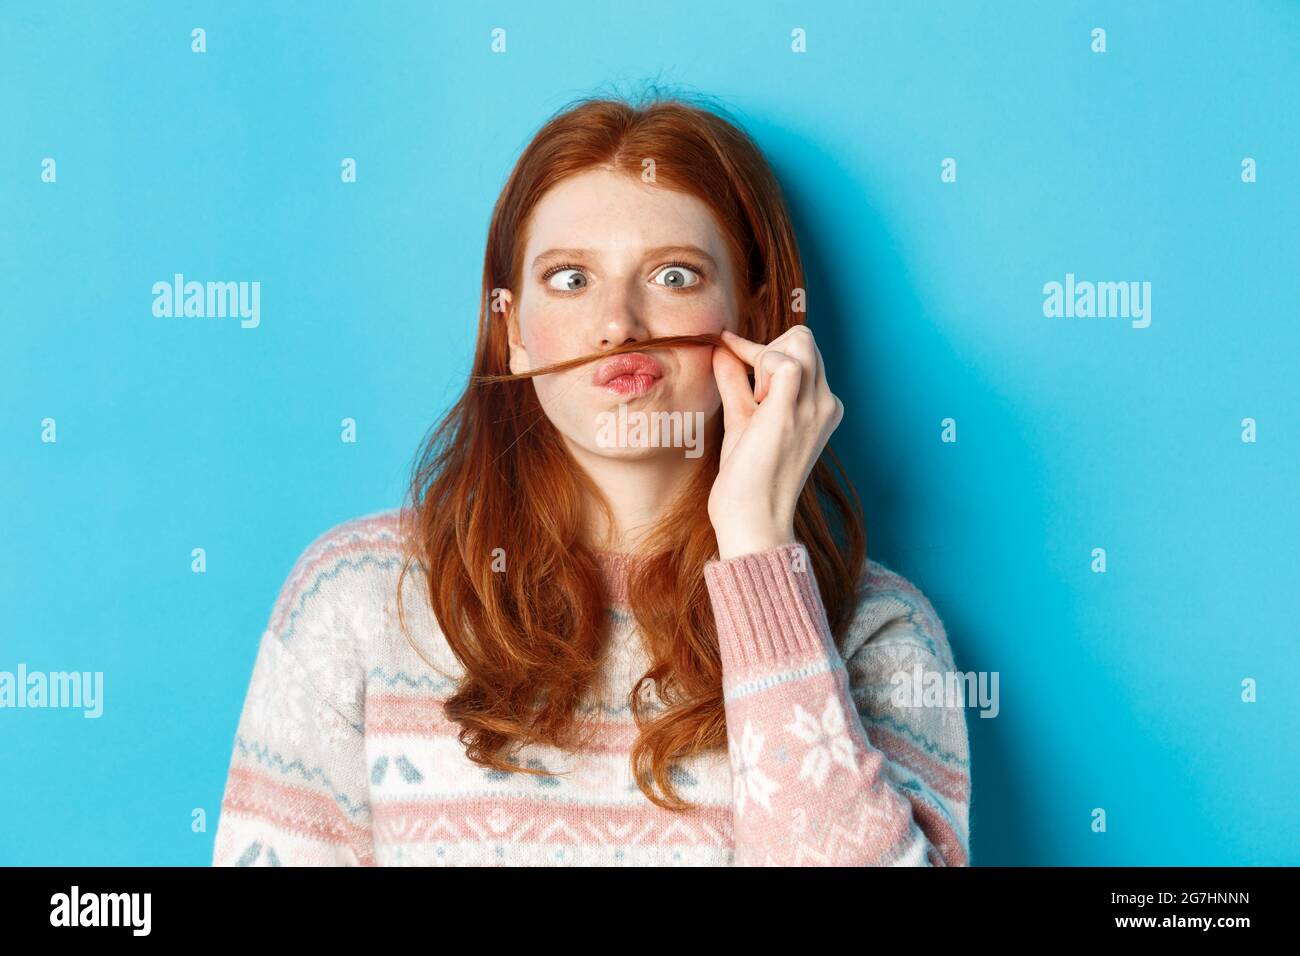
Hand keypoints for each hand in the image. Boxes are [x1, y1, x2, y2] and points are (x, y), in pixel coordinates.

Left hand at [708, 325, 843, 559]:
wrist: (752, 517)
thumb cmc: (747, 477)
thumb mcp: (742, 418)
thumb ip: (735, 381)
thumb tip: (721, 349)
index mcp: (822, 406)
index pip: (803, 351)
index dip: (766, 347)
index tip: (731, 351)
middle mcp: (826, 403)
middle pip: (804, 338)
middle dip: (768, 347)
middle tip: (746, 385)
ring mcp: (814, 407)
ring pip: (799, 341)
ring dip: (766, 356)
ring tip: (754, 397)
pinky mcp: (792, 412)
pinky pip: (783, 360)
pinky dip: (761, 365)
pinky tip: (754, 398)